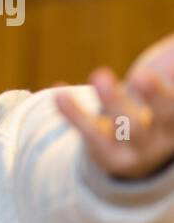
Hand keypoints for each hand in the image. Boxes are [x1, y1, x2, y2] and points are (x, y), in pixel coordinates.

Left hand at [55, 32, 173, 179]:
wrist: (132, 155)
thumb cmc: (154, 111)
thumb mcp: (164, 97)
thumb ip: (169, 74)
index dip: (170, 92)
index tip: (173, 67)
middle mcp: (162, 137)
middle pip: (163, 118)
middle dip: (154, 95)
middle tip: (141, 74)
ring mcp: (134, 149)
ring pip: (126, 127)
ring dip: (113, 100)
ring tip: (100, 75)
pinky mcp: (105, 153)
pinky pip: (89, 133)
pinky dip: (73, 113)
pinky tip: (59, 95)